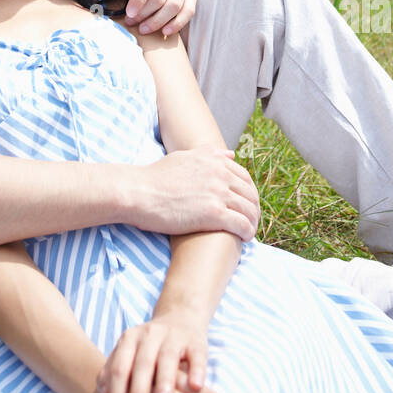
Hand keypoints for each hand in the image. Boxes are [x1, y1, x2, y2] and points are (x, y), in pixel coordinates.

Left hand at [94, 315, 225, 392]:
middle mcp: (151, 334)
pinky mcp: (196, 341)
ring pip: (168, 359)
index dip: (116, 390)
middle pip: (143, 364)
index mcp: (130, 339)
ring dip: (165, 383)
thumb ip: (115, 371)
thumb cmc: (149, 346)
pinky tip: (196, 386)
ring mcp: (174, 336)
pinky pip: (197, 356)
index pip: (120, 367)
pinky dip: (197, 370)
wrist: (180, 318)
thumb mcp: (129, 352)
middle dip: (138, 391)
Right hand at [134, 145, 259, 239]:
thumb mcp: (184, 157)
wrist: (139, 192)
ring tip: (249, 232)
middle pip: (250, 193)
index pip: (244, 177)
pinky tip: (245, 239)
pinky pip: (242, 224)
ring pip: (250, 209)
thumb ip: (209, 154)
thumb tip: (231, 153)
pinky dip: (248, 232)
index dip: (249, 192)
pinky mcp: (214, 213)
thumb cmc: (156, 177)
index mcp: (214, 160)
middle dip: (254, 208)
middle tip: (250, 221)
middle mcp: (220, 174)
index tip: (245, 204)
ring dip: (253, 222)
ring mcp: (218, 193)